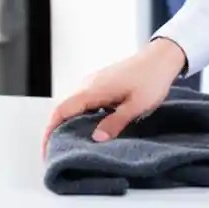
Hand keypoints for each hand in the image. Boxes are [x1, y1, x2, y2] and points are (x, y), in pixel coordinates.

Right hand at [41, 37, 186, 155]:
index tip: (46, 149)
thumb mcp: (137, 105)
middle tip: (60, 152)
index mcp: (94, 89)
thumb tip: (95, 138)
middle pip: (64, 109)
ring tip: (75, 144)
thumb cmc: (152, 79)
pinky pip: (85, 101)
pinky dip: (82, 116)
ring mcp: (95, 82)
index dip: (50, 131)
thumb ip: (115, 122)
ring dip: (71, 123)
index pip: (62, 111)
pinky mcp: (102, 83)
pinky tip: (92, 128)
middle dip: (58, 131)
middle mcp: (89, 84)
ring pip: (75, 105)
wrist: (162, 57)